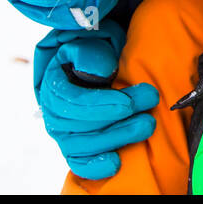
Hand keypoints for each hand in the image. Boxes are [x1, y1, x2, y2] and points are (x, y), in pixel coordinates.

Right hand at [32, 20, 159, 179]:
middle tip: (149, 107)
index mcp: (53, 83)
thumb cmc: (94, 46)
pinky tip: (115, 163)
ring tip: (147, 126)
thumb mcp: (92, 37)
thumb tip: (101, 72)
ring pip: (83, 144)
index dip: (100, 105)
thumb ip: (91, 51)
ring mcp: (63, 130)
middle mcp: (53, 110)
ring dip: (116, 138)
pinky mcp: (75, 145)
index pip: (73, 101)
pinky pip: (79, 160)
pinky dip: (94, 166)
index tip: (128, 103)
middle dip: (117, 120)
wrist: (94, 57)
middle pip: (80, 125)